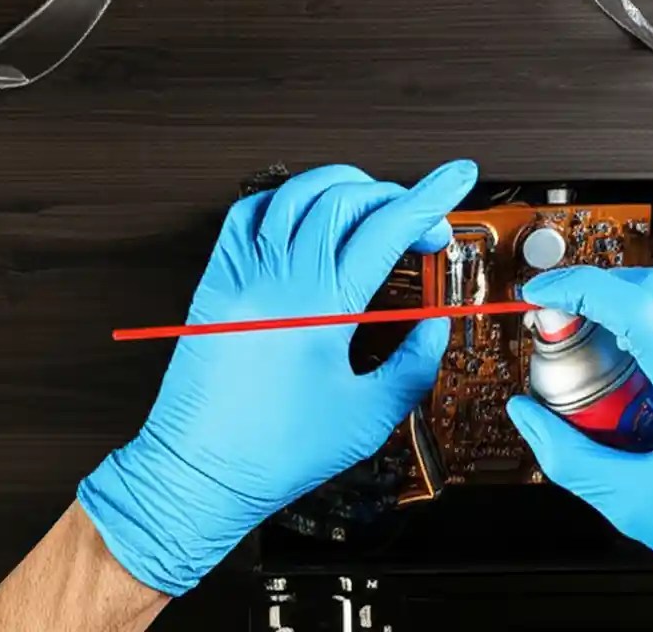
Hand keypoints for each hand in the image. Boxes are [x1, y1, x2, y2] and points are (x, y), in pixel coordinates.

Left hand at [78, 161, 477, 594]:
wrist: (197, 474)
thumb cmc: (273, 453)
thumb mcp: (367, 418)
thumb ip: (413, 365)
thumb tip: (435, 326)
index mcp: (318, 309)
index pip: (384, 228)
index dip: (429, 199)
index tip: (454, 179)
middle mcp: (275, 280)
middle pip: (345, 199)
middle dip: (395, 197)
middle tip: (420, 225)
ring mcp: (240, 275)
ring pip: (295, 193)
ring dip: (343, 188)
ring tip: (371, 208)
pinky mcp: (215, 283)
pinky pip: (247, 214)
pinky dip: (285, 200)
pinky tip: (306, 217)